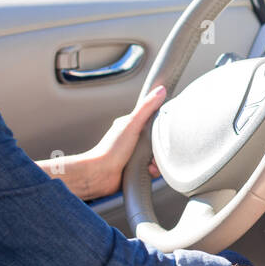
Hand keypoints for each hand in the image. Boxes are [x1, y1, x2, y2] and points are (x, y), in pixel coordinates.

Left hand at [75, 84, 166, 198]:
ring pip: (156, 156)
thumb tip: (160, 90)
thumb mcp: (132, 125)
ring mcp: (135, 154)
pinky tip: (148, 171)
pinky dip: (153, 171)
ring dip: (157, 162)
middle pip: (157, 141)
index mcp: (131, 125)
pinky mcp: (136, 168)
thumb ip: (147, 108)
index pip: (155, 122)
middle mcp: (133, 139)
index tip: (164, 135)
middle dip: (160, 149)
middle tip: (155, 154)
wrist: (100, 176)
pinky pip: (152, 168)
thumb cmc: (111, 150)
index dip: (162, 129)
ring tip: (150, 165)